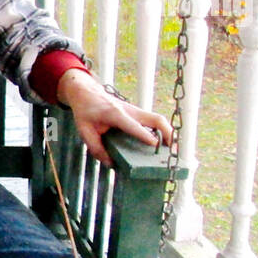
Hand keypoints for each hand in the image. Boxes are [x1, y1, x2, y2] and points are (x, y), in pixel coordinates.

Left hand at [57, 68, 172, 168]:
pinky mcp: (137, 114)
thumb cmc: (85, 111)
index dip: (145, 135)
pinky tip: (164, 144)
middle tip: (173, 151)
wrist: (87, 92)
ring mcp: (136, 111)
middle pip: (156, 119)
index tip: (155, 145)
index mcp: (115, 114)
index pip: (133, 125)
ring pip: (158, 119)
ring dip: (168, 133)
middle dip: (168, 134)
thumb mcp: (84, 131)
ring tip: (173, 150)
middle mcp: (130, 111)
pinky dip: (162, 131)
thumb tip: (112, 165)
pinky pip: (153, 121)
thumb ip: (96, 148)